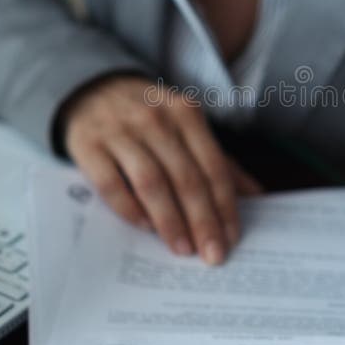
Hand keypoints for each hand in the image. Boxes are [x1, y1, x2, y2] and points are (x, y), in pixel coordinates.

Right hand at [60, 74, 261, 263]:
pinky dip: (130, 209)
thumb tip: (255, 197)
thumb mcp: (187, 127)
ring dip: (170, 220)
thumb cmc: (150, 117)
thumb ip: (219, 161)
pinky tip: (145, 228)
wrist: (93, 89)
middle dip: (202, 220)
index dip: (224, 206)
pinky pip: (111, 184)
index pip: (213, 166)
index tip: (231, 238)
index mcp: (186, 114)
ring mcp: (119, 131)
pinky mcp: (88, 146)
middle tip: (211, 254)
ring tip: (182, 248)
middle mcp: (155, 119)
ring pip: (151, 182)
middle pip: (185, 177)